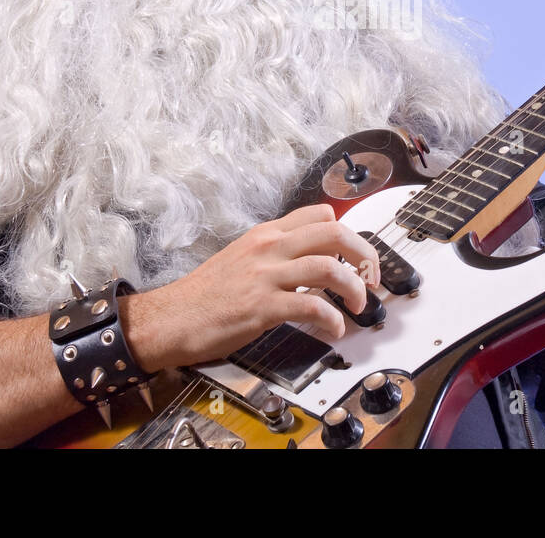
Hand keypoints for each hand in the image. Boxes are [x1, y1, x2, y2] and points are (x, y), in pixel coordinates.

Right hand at [132, 204, 380, 367]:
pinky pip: (311, 305)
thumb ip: (277, 256)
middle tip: (373, 278)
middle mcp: (269, 247)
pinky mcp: (261, 306)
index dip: (349, 234)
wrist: (171, 318)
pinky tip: (335, 329)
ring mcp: (265, 275)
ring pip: (328, 267)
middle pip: (334, 233)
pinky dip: (332, 318)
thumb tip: (313, 264)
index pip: (320, 214)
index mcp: (266, 234)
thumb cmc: (206, 295)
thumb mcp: (244, 260)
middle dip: (365, 255)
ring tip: (358, 307)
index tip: (358, 256)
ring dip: (354, 289)